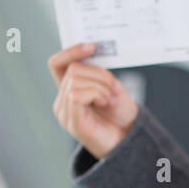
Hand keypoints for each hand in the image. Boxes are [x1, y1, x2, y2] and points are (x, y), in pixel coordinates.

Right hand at [48, 43, 139, 159]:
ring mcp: (66, 113)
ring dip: (100, 85)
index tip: (91, 47)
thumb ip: (95, 74)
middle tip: (112, 89)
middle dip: (98, 74)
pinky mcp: (73, 122)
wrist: (131, 141)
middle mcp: (62, 102)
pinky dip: (97, 93)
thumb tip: (88, 56)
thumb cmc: (121, 116)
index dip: (71, 51)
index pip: (57, 64)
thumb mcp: (110, 87)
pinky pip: (77, 94)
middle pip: (72, 69)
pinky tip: (106, 103)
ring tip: (109, 99)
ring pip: (75, 79)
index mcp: (69, 91)